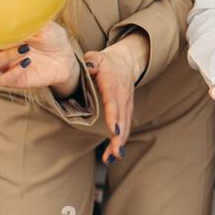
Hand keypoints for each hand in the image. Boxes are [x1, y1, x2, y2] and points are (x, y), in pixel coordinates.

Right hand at [0, 20, 78, 96]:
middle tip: (19, 37)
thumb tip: (20, 12)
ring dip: (7, 55)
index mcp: (8, 35)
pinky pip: (4, 79)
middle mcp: (4, 50)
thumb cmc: (52, 38)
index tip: (10, 24)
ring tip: (26, 49)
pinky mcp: (15, 80)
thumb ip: (30, 21)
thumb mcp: (44, 25)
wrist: (65, 57)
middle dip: (1, 41)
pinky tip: (27, 63)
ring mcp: (8, 65)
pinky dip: (13, 72)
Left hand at [83, 43, 140, 164]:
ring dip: (120, 141)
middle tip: (114, 152)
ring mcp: (127, 104)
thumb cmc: (107, 61)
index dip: (113, 116)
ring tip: (112, 157)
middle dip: (119, 136)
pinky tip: (115, 152)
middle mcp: (123, 96)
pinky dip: (121, 139)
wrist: (127, 60)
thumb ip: (90, 62)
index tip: (113, 130)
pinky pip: (126, 125)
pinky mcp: (127, 109)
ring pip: (125, 124)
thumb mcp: (96, 57)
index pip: (113, 101)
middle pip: (122, 118)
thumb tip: (87, 67)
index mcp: (114, 84)